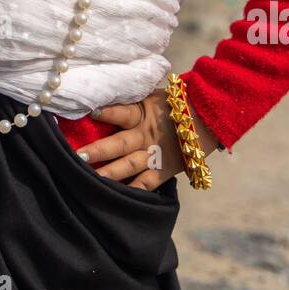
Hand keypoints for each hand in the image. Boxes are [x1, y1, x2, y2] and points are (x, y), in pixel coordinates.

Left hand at [78, 89, 219, 190]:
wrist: (210, 117)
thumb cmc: (176, 102)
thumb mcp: (153, 95)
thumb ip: (132, 99)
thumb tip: (105, 91)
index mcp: (143, 113)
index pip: (120, 112)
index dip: (105, 113)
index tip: (87, 113)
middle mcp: (146, 135)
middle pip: (119, 144)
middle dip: (98, 151)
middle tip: (78, 156)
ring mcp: (154, 154)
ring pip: (128, 166)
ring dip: (110, 173)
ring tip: (91, 180)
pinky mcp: (164, 170)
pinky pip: (146, 183)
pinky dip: (133, 190)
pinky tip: (116, 198)